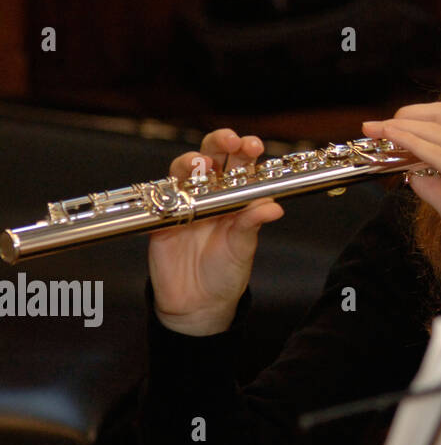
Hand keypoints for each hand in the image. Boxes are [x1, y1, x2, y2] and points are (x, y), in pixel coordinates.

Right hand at [147, 129, 283, 335]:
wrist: (198, 304)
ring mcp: (185, 202)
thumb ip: (252, 225)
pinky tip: (177, 190)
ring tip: (203, 164)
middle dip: (220, 142)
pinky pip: (162, 196)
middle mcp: (211, 194)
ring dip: (193, 161)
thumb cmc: (226, 272)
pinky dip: (168, 189)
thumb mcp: (243, 248)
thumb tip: (274, 207)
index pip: (242, 164)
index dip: (246, 149)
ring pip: (184, 170)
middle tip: (229, 140)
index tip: (253, 145)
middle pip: (213, 156)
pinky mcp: (162, 216)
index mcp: (237, 196)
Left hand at [363, 98, 440, 265]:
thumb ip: (434, 188)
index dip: (428, 115)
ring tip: (377, 129)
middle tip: (380, 125)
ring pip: (438, 129)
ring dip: (402, 125)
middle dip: (409, 113)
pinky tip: (394, 141)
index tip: (401, 125)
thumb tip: (412, 174)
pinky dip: (413, 144)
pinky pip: (439, 155)